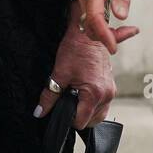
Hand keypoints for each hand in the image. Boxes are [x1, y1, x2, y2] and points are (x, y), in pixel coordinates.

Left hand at [32, 1, 129, 128]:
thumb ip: (49, 96)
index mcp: (94, 93)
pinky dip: (93, 103)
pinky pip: (103, 104)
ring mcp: (111, 90)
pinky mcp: (112, 86)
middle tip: (68, 99)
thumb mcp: (59, 73)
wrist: (88, 31)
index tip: (62, 106)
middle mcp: (107, 94)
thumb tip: (40, 111)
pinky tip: (83, 92)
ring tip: (76, 95)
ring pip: (99, 114)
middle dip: (78, 114)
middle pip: (91, 121)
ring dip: (87, 110)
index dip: (68, 117)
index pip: (81, 121)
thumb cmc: (75, 49)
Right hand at [74, 0, 141, 53]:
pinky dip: (104, 27)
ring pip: (90, 24)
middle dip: (109, 35)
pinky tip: (120, 26)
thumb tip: (120, 17)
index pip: (94, 16)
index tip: (114, 47)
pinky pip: (93, 19)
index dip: (104, 34)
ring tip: (129, 30)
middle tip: (132, 31)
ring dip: (107, 33)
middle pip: (91, 24)